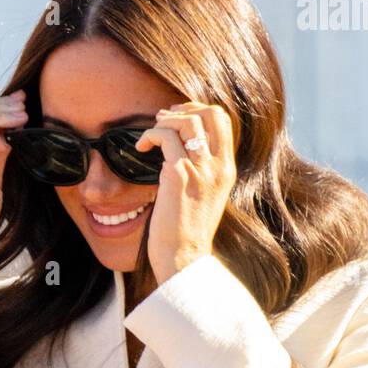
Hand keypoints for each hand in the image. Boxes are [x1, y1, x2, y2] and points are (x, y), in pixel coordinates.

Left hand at [134, 101, 235, 284]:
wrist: (184, 257)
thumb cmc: (188, 230)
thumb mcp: (205, 195)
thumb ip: (202, 171)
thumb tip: (183, 146)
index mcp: (227, 170)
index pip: (224, 121)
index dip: (199, 109)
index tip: (178, 117)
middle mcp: (219, 167)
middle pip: (211, 113)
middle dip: (183, 109)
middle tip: (163, 119)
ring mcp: (201, 171)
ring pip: (188, 121)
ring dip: (164, 121)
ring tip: (150, 136)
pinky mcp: (178, 176)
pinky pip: (165, 138)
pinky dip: (149, 135)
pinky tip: (140, 147)